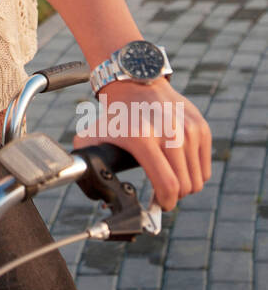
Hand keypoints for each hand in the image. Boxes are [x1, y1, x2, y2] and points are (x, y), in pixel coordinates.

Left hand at [72, 78, 211, 211]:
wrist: (137, 83)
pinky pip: (204, 167)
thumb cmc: (115, 115)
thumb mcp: (94, 136)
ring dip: (184, 186)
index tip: (159, 205)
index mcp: (143, 138)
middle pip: (185, 187)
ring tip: (169, 178)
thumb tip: (90, 189)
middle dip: (174, 197)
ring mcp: (188, 130)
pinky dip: (194, 173)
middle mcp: (170, 133)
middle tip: (162, 192)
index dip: (165, 204)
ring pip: (197, 180)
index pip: (168, 185)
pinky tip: (179, 167)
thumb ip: (84, 162)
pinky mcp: (201, 127)